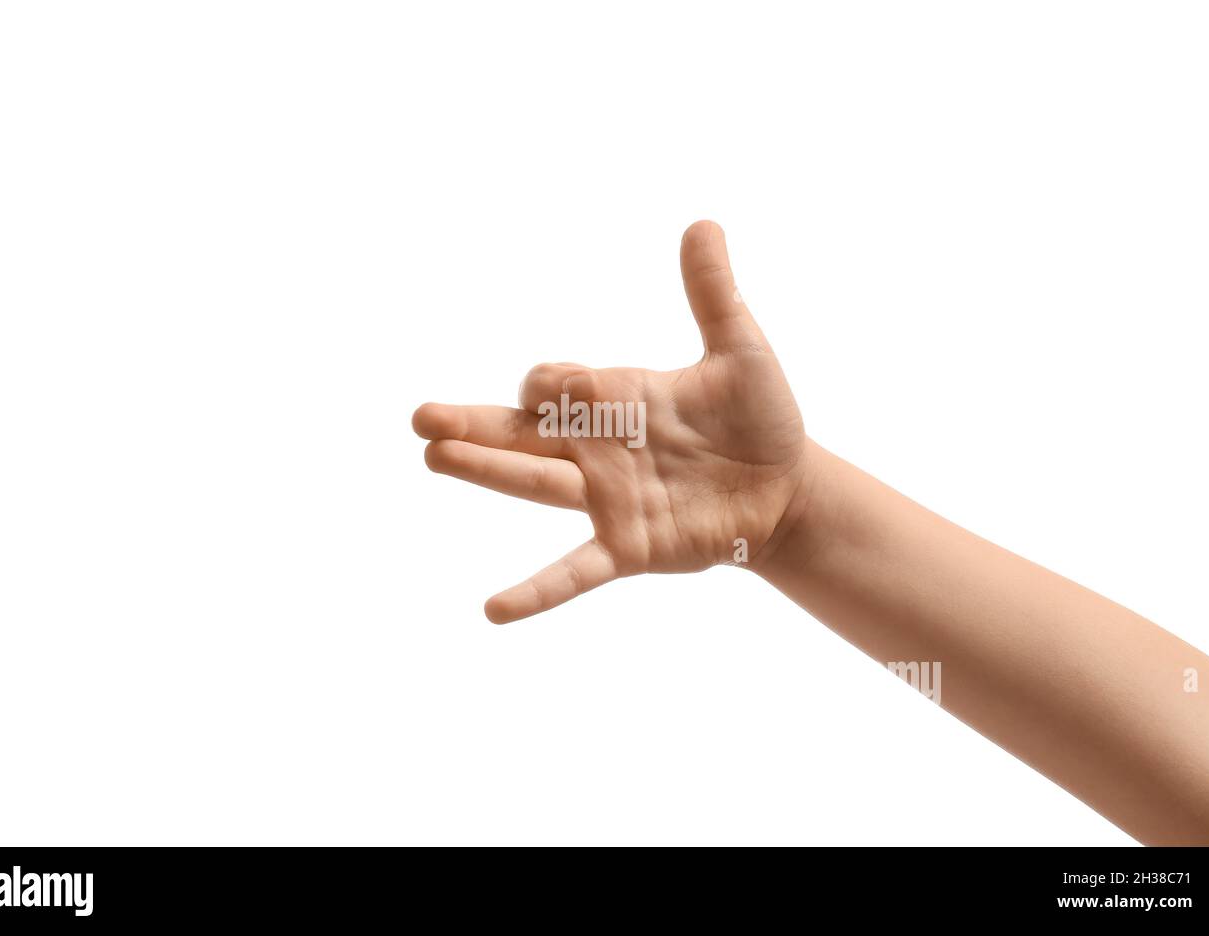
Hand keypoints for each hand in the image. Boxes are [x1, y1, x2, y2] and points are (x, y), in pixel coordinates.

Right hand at [413, 221, 811, 622]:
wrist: (789, 489)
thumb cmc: (761, 420)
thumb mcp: (739, 350)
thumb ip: (712, 294)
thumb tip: (702, 223)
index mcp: (613, 400)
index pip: (554, 385)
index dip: (550, 382)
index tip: (566, 387)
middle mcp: (597, 450)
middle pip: (519, 434)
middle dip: (471, 424)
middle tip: (419, 417)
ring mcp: (607, 501)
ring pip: (534, 485)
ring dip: (486, 473)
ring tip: (434, 458)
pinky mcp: (628, 548)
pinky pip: (574, 570)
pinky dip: (537, 590)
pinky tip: (493, 610)